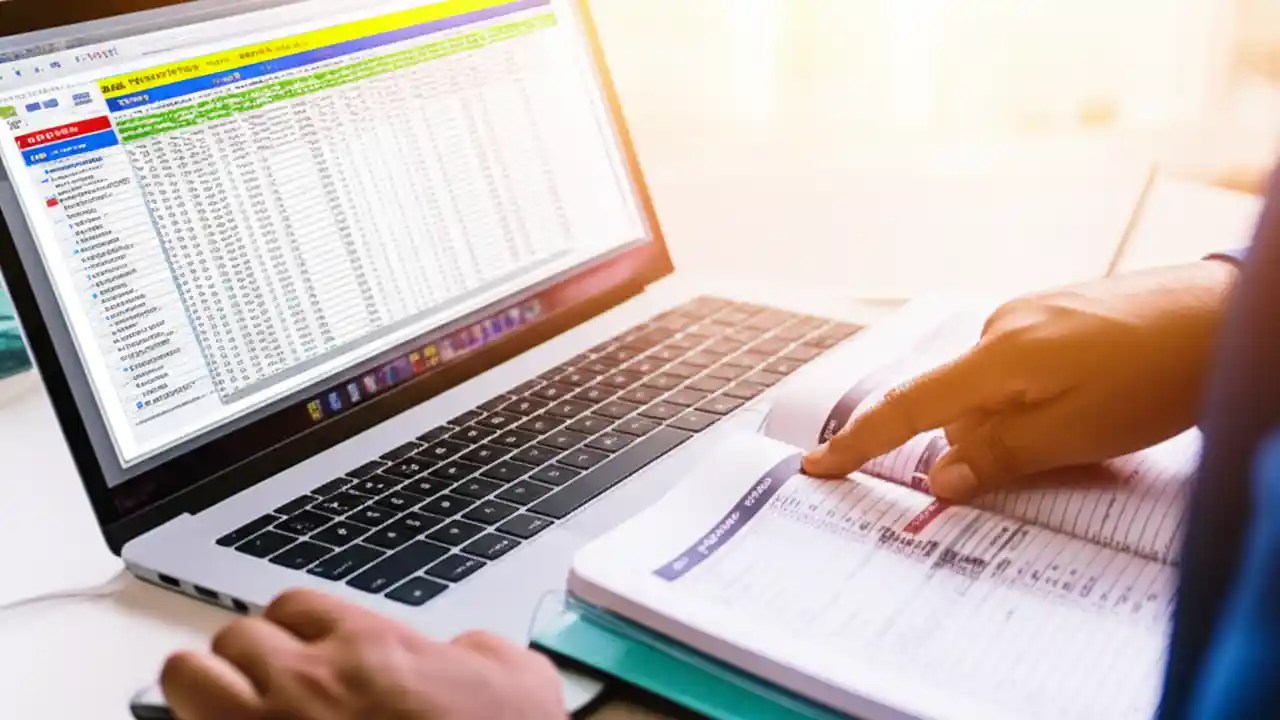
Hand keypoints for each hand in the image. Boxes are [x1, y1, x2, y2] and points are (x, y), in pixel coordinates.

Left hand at [161, 589, 564, 719]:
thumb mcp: (518, 677)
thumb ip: (477, 649)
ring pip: (187, 677)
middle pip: (234, 635)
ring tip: (221, 706)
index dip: (296, 627)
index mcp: (370, 647)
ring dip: (202, 688)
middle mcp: (309, 682)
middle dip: (247, 658)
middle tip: (266, 682)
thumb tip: (465, 650)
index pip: (294, 606)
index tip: (304, 649)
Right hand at [803, 260, 1236, 500]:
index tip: (818, 465)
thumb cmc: (1156, 377)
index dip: (860, 442)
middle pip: (955, 404)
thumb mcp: (1077, 435)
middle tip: (1044, 462)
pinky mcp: (1058, 310)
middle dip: (978, 443)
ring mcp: (1031, 312)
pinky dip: (1036, 396)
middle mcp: (1001, 326)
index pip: (907, 407)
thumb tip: (940, 478)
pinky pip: (1020, 366)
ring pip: (993, 387)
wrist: (1223, 314)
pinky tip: (1092, 401)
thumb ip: (999, 455)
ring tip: (1090, 428)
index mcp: (996, 359)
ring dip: (1016, 421)